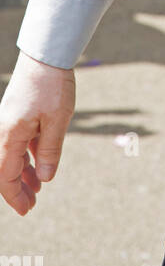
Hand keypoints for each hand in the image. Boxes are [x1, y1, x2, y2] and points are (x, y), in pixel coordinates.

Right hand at [0, 51, 74, 215]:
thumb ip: (49, 151)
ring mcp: (9, 122)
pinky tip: (39, 164)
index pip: (6, 177)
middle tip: (32, 204)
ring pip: (12, 155)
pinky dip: (26, 155)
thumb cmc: (52, 86)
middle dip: (17, 188)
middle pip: (5, 169)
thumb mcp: (57, 121)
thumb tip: (45, 178)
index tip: (27, 210)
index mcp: (9, 136)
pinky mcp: (17, 114)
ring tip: (38, 187)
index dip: (16, 196)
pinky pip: (18, 142)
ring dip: (23, 173)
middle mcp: (3, 131)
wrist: (46, 54)